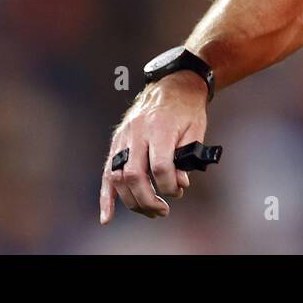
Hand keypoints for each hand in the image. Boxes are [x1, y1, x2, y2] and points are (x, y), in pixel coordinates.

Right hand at [99, 69, 209, 222]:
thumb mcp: (196, 129)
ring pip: (119, 176)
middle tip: (162, 211)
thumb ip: (187, 157)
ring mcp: (124, 136)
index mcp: (160, 127)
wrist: (173, 85)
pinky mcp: (117, 140)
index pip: (160, 166)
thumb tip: (179, 183)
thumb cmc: (187, 108)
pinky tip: (106, 217)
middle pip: (135, 175)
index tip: (178, 192)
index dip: (169, 186)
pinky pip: (107, 171)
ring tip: (150, 211)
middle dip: (148, 200)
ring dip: (132, 201)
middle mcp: (138, 132)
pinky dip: (106, 196)